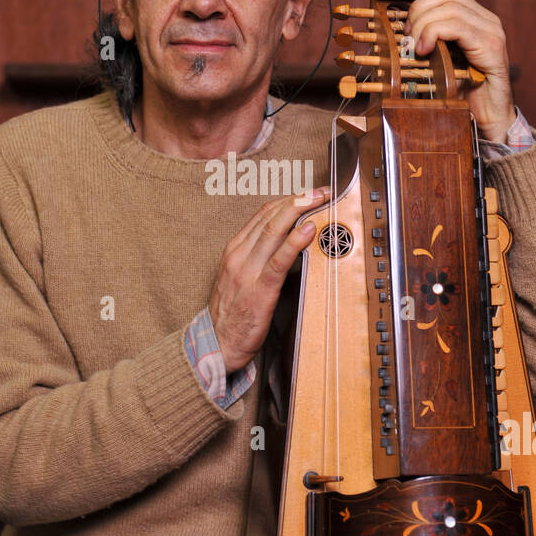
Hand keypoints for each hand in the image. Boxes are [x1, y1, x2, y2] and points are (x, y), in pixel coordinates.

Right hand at [208, 186, 330, 372]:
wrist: (216, 345)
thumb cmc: (232, 314)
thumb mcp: (240, 277)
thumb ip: (258, 258)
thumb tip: (285, 242)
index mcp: (234, 250)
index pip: (263, 215)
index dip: (287, 200)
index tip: (307, 193)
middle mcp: (238, 255)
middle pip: (270, 217)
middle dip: (298, 199)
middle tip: (319, 190)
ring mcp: (247, 271)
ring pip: (273, 230)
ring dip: (299, 211)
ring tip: (318, 200)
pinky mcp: (259, 290)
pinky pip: (278, 260)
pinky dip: (294, 242)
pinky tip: (308, 229)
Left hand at [405, 0, 516, 143]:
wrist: (488, 121)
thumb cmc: (459, 94)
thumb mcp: (435, 63)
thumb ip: (423, 43)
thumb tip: (397, 36)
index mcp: (470, 17)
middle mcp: (484, 17)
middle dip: (417, 8)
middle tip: (405, 34)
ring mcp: (490, 29)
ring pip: (448, 6)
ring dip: (422, 24)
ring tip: (414, 46)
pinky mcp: (491, 45)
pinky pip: (457, 26)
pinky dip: (434, 34)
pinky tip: (424, 49)